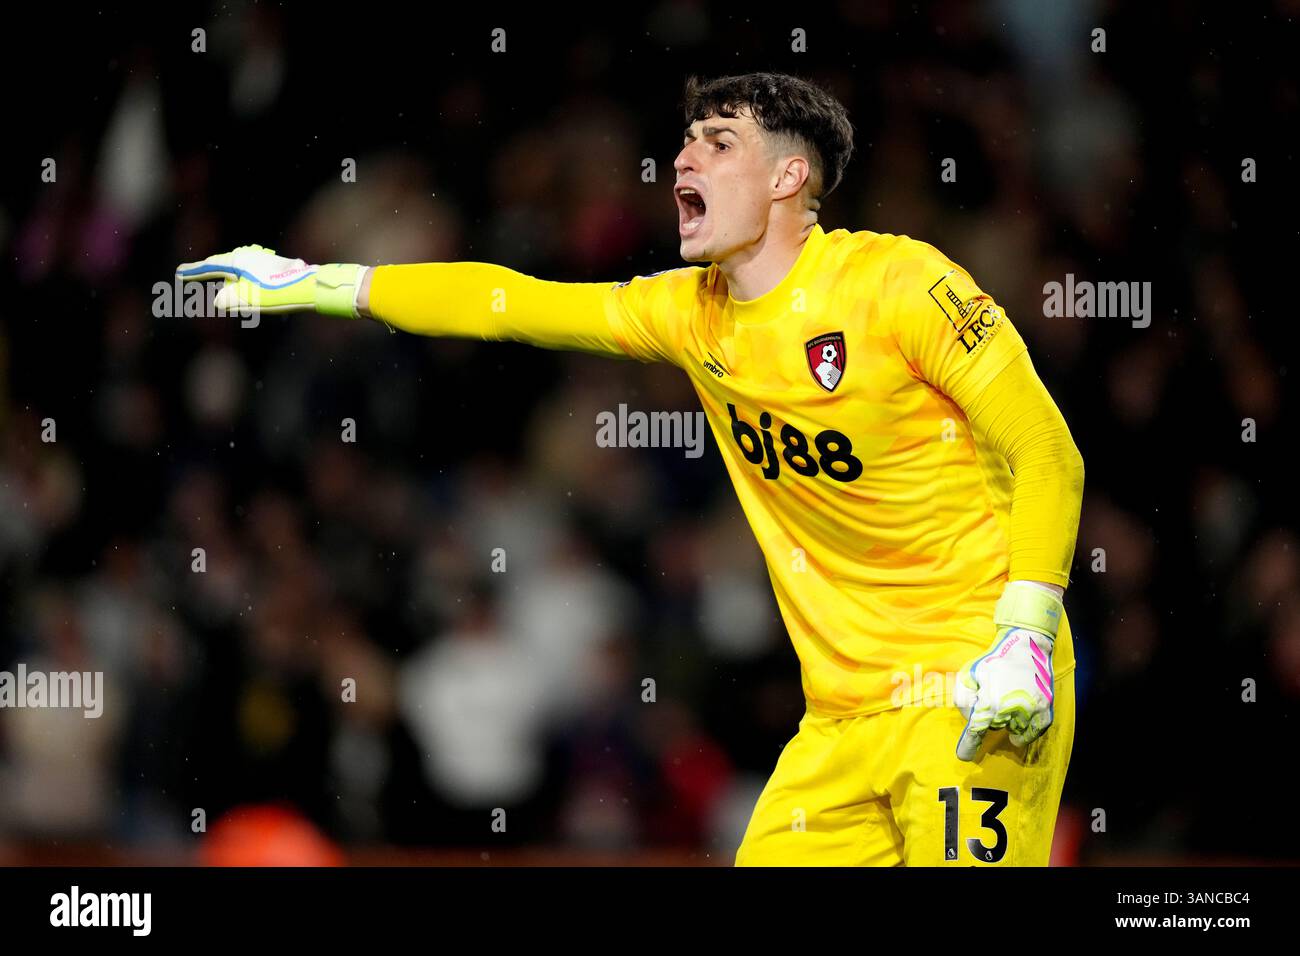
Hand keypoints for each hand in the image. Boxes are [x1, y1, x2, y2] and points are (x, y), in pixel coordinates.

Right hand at [175, 245, 364, 316]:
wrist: (310, 286)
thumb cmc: (280, 294)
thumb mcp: (249, 300)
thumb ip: (231, 300)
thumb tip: (220, 301)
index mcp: (237, 263)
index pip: (209, 267)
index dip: (193, 272)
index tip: (178, 274)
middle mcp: (247, 257)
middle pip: (220, 263)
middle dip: (204, 269)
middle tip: (186, 273)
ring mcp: (260, 260)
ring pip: (234, 265)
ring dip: (220, 270)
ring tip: (209, 273)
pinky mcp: (272, 266)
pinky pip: (246, 269)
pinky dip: (237, 273)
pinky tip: (241, 277)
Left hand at [954, 626, 1053, 760]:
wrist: (1026, 647)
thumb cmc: (995, 660)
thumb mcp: (970, 674)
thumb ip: (963, 698)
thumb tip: (970, 718)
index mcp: (990, 702)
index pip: (977, 731)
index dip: (968, 746)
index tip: (964, 757)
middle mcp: (1012, 711)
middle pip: (996, 728)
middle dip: (991, 719)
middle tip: (994, 697)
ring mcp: (1031, 712)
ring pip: (1015, 732)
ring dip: (1009, 723)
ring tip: (1008, 702)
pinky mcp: (1046, 711)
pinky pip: (1034, 732)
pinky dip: (1026, 731)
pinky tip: (1020, 721)